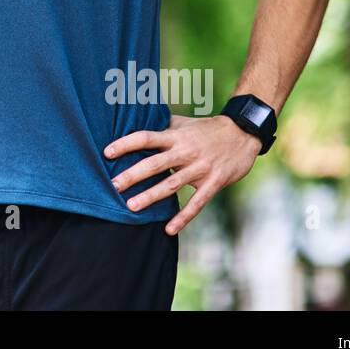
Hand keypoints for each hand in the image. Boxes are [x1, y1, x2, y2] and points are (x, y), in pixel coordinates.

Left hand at [105, 113, 262, 234]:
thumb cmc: (206, 129)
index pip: (145, 137)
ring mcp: (200, 168)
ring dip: (151, 196)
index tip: (107, 152)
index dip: (125, 144)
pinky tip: (168, 229)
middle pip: (154, 163)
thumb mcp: (183, 123)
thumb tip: (136, 119)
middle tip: (114, 185)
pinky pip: (196, 203)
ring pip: (171, 185)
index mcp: (175, 136)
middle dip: (133, 175)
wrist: (243, 133)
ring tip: (131, 207)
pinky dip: (183, 217)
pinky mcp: (214, 182)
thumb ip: (162, 125)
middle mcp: (185, 151)